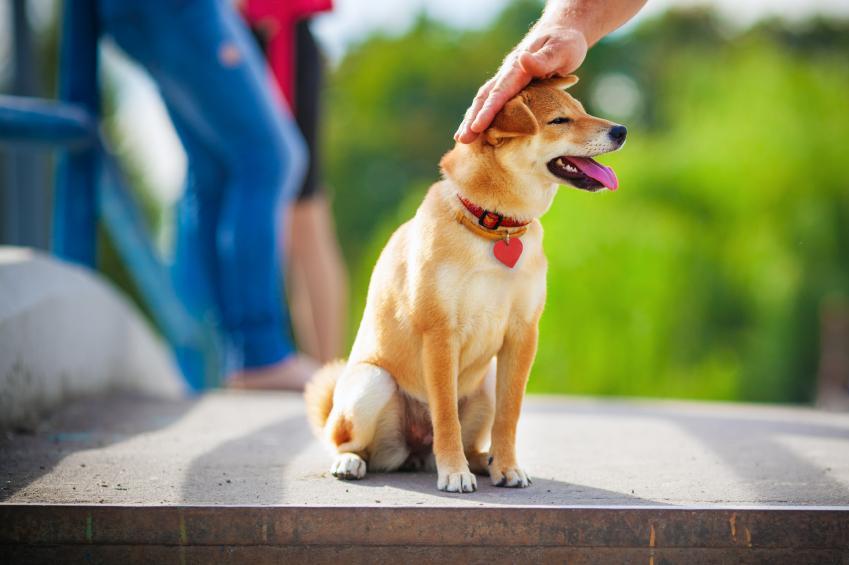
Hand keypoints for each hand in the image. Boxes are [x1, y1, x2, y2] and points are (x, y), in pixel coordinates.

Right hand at [454, 26, 587, 142]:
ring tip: (462, 139)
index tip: (476, 126)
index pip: (500, 92)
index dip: (488, 111)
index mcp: (517, 68)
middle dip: (472, 118)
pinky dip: (483, 116)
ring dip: (473, 119)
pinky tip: (477, 130)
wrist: (562, 34)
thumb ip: (544, 58)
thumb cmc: (565, 43)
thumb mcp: (561, 49)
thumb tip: (522, 60)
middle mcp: (508, 74)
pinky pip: (495, 103)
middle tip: (462, 139)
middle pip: (485, 98)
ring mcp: (508, 81)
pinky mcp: (512, 87)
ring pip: (486, 101)